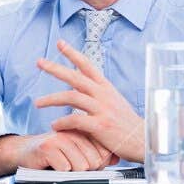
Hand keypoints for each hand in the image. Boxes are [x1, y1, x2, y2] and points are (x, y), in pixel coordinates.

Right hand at [16, 131, 118, 171]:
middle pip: (95, 161)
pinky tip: (53, 165)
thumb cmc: (55, 153)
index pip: (105, 152)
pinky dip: (60, 172)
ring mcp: (62, 137)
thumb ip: (99, 154)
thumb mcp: (79, 152)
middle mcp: (75, 130)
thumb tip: (116, 158)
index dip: (98, 164)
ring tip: (62, 164)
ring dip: (72, 172)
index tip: (86, 163)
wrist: (27, 152)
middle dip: (85, 170)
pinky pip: (65, 168)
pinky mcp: (48, 146)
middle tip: (71, 165)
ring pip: (81, 166)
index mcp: (85, 129)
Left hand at [34, 39, 146, 162]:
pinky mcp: (101, 126)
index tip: (59, 42)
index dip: (73, 53)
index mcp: (106, 88)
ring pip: (71, 97)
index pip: (87, 65)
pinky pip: (75, 120)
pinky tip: (54, 125)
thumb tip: (81, 90)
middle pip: (75, 76)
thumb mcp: (114, 103)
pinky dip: (62, 122)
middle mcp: (103, 95)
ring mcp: (102, 109)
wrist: (145, 140)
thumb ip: (98, 96)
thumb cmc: (127, 125)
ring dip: (51, 99)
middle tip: (39, 62)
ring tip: (37, 102)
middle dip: (55, 68)